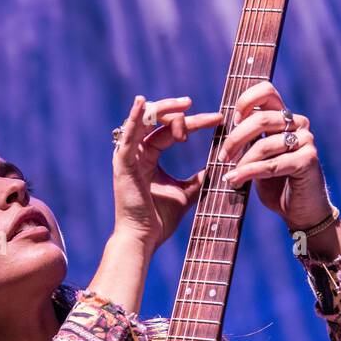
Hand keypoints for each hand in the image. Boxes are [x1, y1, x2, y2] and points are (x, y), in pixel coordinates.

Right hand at [112, 94, 222, 249]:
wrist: (144, 239)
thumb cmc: (159, 220)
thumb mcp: (186, 194)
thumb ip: (199, 179)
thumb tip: (217, 168)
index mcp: (150, 158)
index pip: (171, 131)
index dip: (195, 123)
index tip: (218, 120)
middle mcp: (137, 153)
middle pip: (159, 121)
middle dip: (179, 112)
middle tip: (200, 107)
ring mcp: (128, 156)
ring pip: (145, 121)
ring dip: (164, 109)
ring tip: (186, 104)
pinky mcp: (123, 162)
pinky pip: (128, 135)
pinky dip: (135, 117)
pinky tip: (142, 101)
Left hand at [216, 79, 330, 229]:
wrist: (302, 212)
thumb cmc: (277, 185)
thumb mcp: (258, 157)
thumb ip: (248, 139)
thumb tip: (223, 125)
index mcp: (285, 117)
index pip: (266, 91)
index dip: (245, 102)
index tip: (232, 121)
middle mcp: (298, 123)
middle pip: (261, 119)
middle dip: (234, 139)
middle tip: (221, 157)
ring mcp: (306, 140)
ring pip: (264, 144)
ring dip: (241, 162)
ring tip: (230, 176)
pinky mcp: (308, 160)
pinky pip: (272, 164)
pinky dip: (250, 172)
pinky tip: (236, 180)